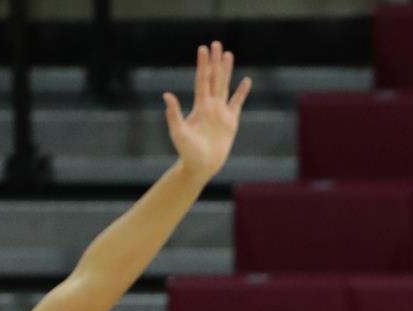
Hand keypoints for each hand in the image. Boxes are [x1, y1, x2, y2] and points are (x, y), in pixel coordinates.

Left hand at [164, 42, 250, 178]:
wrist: (201, 165)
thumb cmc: (187, 151)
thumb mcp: (178, 131)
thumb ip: (174, 113)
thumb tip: (166, 95)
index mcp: (199, 106)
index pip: (202, 80)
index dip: (203, 65)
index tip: (203, 49)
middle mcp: (210, 105)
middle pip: (214, 78)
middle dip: (215, 61)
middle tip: (216, 44)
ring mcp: (221, 112)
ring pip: (225, 86)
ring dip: (227, 71)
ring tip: (228, 54)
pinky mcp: (231, 122)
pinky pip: (237, 103)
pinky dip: (242, 92)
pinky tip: (246, 81)